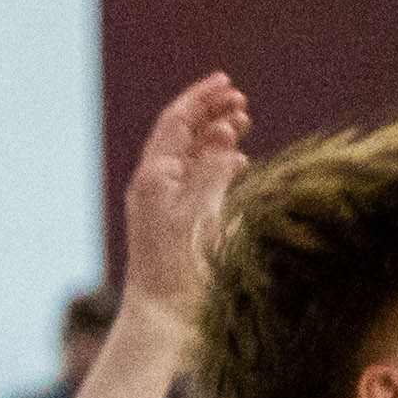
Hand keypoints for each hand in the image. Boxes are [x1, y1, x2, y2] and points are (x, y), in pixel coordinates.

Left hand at [123, 72, 252, 335]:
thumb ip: (213, 168)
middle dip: (211, 113)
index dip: (201, 98)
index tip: (227, 81)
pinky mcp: (176, 221)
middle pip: (182, 135)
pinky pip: (196, 180)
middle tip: (242, 101)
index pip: (176, 122)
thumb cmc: (181, 268)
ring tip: (243, 123)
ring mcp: (164, 203)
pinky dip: (217, 165)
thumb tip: (223, 131)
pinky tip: (238, 164)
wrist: (162, 316)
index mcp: (154, 177)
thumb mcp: (201, 212)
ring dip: (215, 137)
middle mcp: (155, 185)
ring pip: (190, 156)